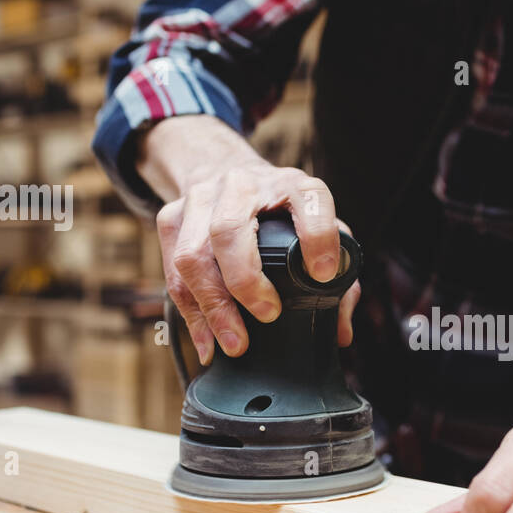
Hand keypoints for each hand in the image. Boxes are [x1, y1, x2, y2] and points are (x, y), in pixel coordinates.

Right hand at [139, 116, 359, 364]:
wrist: (224, 168)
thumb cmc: (281, 211)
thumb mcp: (316, 228)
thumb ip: (340, 277)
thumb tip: (340, 332)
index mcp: (291, 184)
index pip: (307, 200)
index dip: (317, 236)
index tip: (323, 273)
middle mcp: (242, 185)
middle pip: (228, 230)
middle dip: (245, 281)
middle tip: (268, 315)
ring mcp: (201, 199)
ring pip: (192, 256)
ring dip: (213, 306)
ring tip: (234, 343)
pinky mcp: (171, 217)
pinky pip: (174, 272)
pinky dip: (192, 314)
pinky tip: (207, 342)